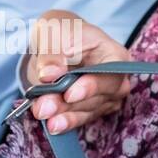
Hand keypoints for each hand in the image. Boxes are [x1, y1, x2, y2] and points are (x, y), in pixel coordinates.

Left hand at [25, 9, 131, 133]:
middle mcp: (116, 79)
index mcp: (115, 54)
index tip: (69, 93)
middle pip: (99, 96)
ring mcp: (105, 97)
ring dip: (63, 114)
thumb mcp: (53, 32)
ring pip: (87, 110)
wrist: (55, 45)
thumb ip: (52, 53)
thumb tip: (49, 75)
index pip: (111, 73)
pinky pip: (79, 119)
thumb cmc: (61, 32)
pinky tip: (50, 125)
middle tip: (45, 107)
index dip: (92, 85)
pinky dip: (64, 122)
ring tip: (41, 113)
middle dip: (70, 104)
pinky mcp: (90, 110)